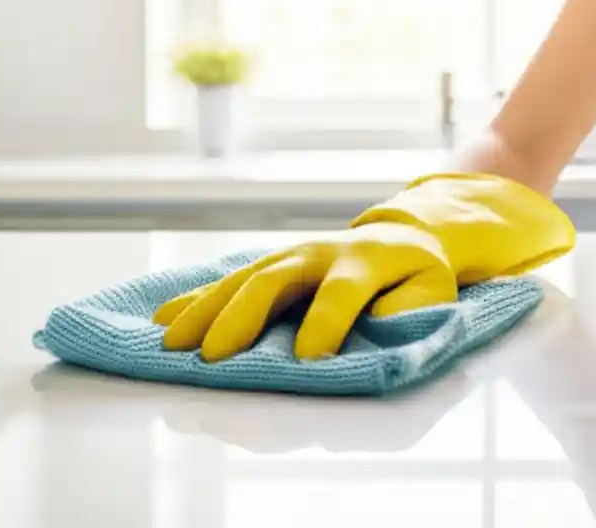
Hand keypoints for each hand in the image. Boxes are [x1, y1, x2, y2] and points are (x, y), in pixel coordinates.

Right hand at [154, 222, 456, 361]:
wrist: (404, 233)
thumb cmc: (418, 276)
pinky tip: (163, 317)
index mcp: (366, 262)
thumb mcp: (432, 291)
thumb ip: (409, 309)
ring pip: (242, 279)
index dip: (327, 322)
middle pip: (274, 280)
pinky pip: (227, 279)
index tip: (309, 360)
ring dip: (205, 311)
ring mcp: (289, 256)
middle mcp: (319, 254)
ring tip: (173, 343)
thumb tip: (376, 325)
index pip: (342, 291)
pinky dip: (195, 299)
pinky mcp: (270, 264)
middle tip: (213, 357)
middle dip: (241, 318)